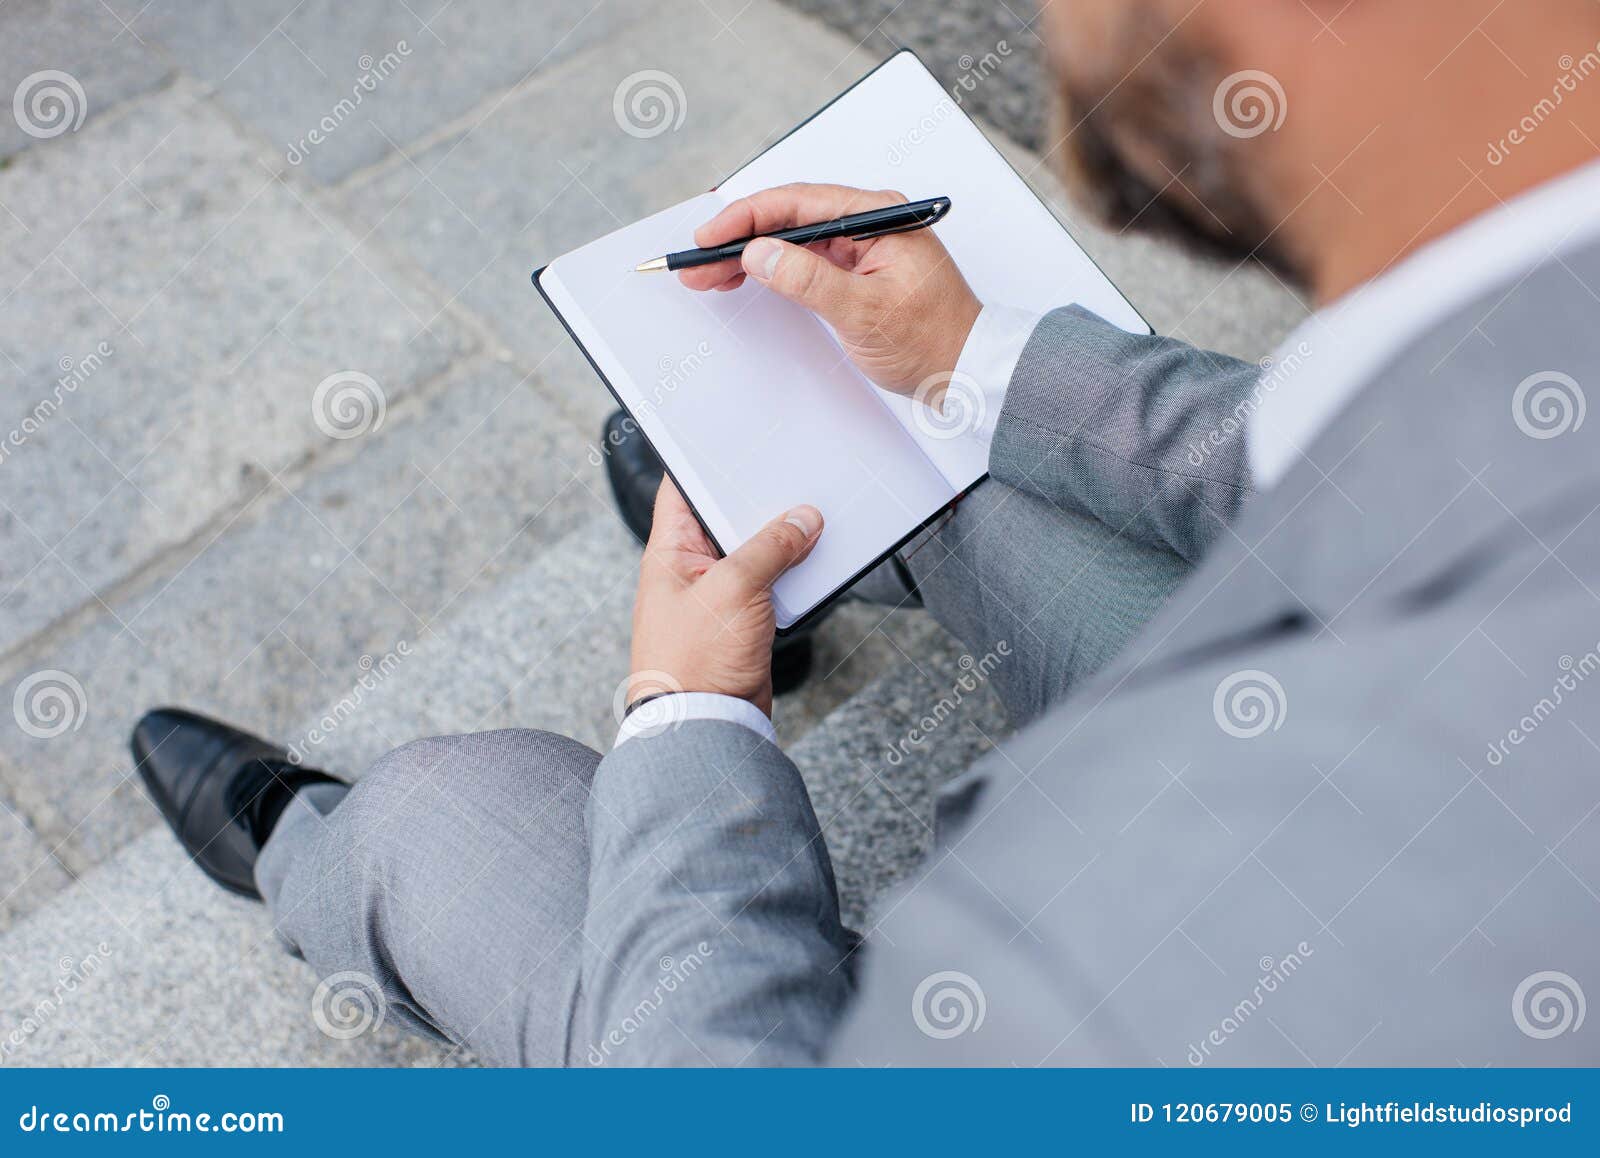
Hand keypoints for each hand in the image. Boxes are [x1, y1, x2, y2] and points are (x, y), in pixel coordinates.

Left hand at [629, 478, 821, 717]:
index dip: (708, 461)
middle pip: (726, 518)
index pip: (683, 489)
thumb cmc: (695, 660)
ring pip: (753, 551)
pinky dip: (790, 571)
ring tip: (815, 514)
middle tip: (795, 474)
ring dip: (782, 539)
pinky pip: (769, 583)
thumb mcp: (735, 589)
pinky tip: (816, 557)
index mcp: (669, 552)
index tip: (740, 439)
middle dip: (760, 500)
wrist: (703, 726)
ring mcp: (717, 595)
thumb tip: (802, 519)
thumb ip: (770, 548)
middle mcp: (690, 569)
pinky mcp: (742, 620)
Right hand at [680, 183, 982, 408]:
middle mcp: (869, 221)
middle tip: (696, 264)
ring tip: (707, 277)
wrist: (968, 371)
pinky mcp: (856, 270)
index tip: (709, 238)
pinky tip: (742, 279)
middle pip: (788, 218)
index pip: (797, 203)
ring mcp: (862, 245)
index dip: (746, 218)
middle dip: (738, 239)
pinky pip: (803, 259)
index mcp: (878, 216)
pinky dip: (770, 270)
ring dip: (748, 256)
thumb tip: (760, 255)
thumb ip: (810, 281)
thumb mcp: (865, 313)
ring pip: (791, 239)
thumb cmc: (933, 342)